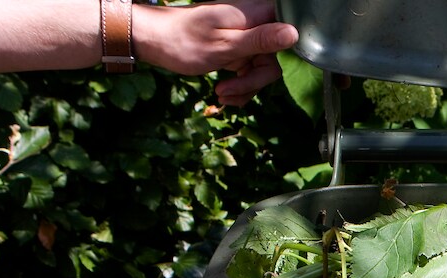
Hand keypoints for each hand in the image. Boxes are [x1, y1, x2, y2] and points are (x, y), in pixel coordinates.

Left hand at [136, 0, 299, 105]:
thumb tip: (294, 33)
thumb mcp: (225, 46)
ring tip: (221, 95)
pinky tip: (223, 93)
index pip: (289, 31)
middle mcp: (254, 22)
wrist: (152, 40)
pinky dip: (239, 86)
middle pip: (274, 58)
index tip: (260, 68)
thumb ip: (261, 40)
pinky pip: (250, 71)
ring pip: (262, 69)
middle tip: (229, 92)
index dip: (283, 52)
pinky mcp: (237, 48)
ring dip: (245, 88)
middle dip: (253, 81)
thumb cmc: (183, 41)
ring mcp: (245, 36)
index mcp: (255, 14)